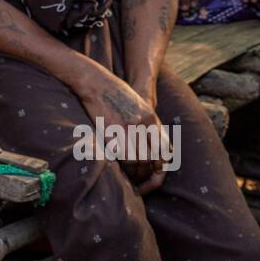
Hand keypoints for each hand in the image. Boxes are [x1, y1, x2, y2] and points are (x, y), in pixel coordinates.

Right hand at [76, 67, 169, 194]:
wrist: (97, 83)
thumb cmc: (115, 94)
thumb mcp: (139, 106)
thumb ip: (148, 124)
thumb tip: (153, 147)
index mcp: (151, 117)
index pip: (162, 149)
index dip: (159, 164)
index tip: (152, 171)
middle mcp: (142, 124)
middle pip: (151, 157)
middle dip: (146, 172)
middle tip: (140, 177)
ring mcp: (127, 129)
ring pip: (138, 161)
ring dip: (134, 172)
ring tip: (129, 175)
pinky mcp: (111, 133)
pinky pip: (121, 157)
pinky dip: (122, 166)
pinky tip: (119, 167)